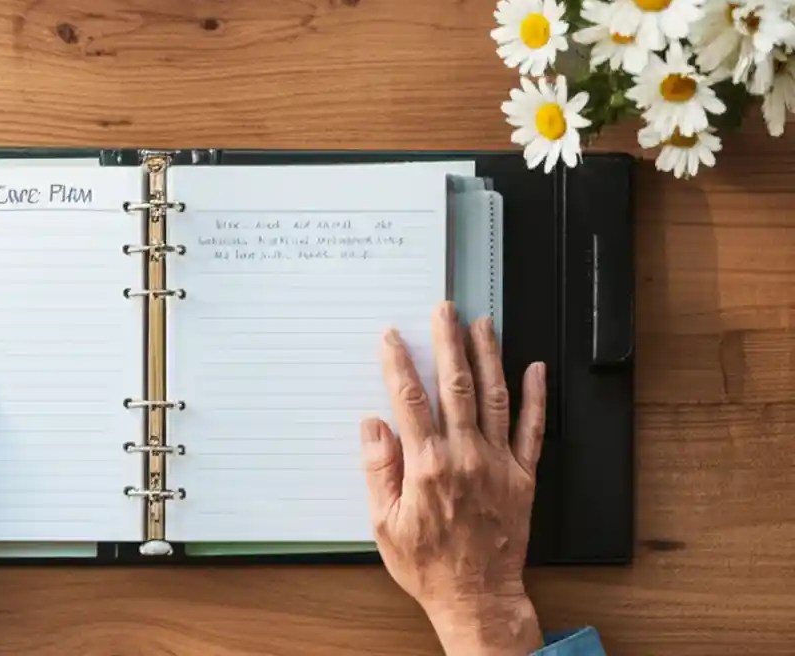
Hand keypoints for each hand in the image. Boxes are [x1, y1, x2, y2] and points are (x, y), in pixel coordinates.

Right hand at [362, 302, 546, 655]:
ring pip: (495, 398)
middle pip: (456, 386)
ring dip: (489, 356)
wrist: (476, 598)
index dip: (398, 362)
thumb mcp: (384, 524)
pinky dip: (535, 397)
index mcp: (427, 467)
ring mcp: (498, 464)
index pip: (410, 400)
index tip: (392, 337)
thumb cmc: (428, 565)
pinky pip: (532, 429)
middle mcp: (465, 457)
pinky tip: (534, 369)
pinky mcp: (523, 477)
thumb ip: (378, 470)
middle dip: (447, 343)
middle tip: (444, 311)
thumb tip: (373, 427)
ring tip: (482, 325)